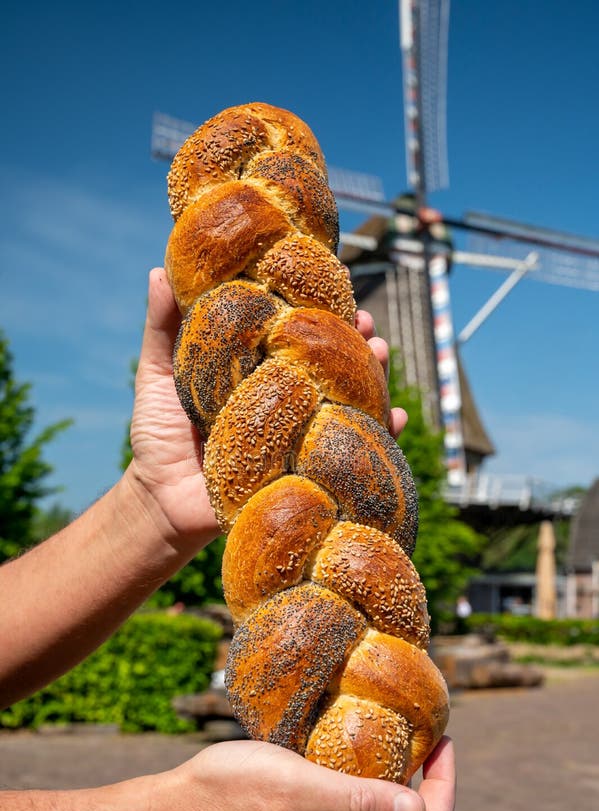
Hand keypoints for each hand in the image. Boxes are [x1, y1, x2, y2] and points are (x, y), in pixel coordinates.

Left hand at [126, 269, 406, 554]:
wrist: (160, 501)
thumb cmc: (159, 435)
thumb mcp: (157, 376)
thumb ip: (163, 329)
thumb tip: (158, 269)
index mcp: (257, 372)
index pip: (295, 335)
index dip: (318, 311)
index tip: (337, 283)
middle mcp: (286, 400)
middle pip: (330, 365)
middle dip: (356, 341)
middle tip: (369, 323)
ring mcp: (300, 435)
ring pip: (348, 401)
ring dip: (374, 377)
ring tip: (382, 355)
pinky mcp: (305, 470)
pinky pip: (349, 454)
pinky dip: (380, 437)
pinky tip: (397, 418)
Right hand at [147, 737, 454, 810]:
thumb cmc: (230, 795)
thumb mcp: (296, 787)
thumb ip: (357, 802)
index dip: (446, 787)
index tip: (440, 739)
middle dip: (425, 780)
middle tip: (417, 730)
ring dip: (393, 780)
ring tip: (383, 733)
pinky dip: (361, 784)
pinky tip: (339, 750)